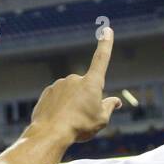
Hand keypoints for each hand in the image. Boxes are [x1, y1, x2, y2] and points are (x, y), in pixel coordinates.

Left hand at [29, 27, 120, 142]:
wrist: (50, 133)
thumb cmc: (79, 127)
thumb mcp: (101, 119)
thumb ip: (109, 107)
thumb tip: (116, 101)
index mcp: (92, 83)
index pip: (101, 59)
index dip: (106, 44)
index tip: (107, 29)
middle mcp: (74, 79)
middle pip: (85, 89)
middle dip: (86, 101)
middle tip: (82, 118)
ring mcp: (58, 84)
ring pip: (70, 95)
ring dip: (72, 105)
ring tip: (69, 121)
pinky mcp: (47, 92)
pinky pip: (57, 100)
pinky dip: (59, 108)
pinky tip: (58, 120)